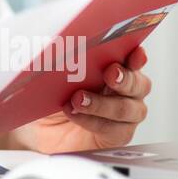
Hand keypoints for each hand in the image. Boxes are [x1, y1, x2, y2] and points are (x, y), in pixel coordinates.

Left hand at [5, 46, 151, 154]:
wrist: (38, 128)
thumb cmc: (50, 94)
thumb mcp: (53, 72)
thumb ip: (65, 58)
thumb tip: (62, 43)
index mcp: (114, 65)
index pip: (133, 58)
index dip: (137, 56)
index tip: (135, 53)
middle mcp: (124, 89)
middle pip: (138, 84)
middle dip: (125, 78)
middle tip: (109, 73)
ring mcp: (123, 114)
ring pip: (129, 108)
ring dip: (103, 103)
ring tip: (78, 98)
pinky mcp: (117, 135)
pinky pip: (114, 129)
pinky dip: (93, 120)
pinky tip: (75, 113)